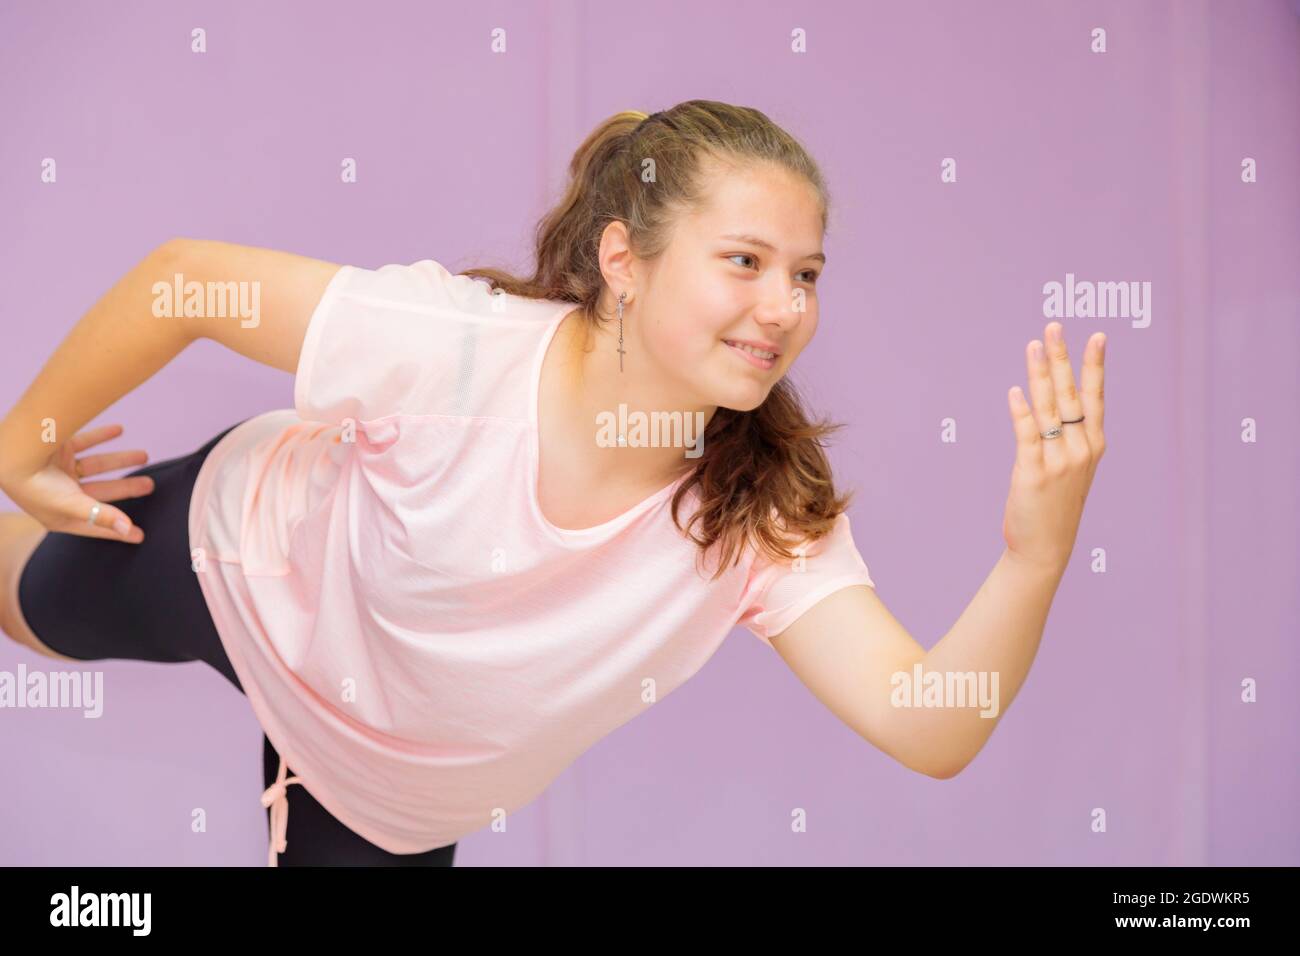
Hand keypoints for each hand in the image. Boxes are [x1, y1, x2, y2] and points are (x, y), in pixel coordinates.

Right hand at [0, 423, 153, 542]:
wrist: (12, 455)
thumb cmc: (37, 487)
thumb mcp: (72, 505)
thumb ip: (101, 516)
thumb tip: (128, 529)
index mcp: (61, 513)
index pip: (96, 525)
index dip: (117, 531)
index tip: (140, 535)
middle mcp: (62, 492)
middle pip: (103, 491)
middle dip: (127, 488)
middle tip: (150, 485)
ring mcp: (61, 469)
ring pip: (98, 465)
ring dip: (121, 459)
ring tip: (144, 455)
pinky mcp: (60, 449)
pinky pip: (85, 441)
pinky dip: (102, 435)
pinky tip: (119, 430)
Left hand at [1002, 322, 1106, 572]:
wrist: (1045, 548)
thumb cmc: (1056, 506)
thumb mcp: (1072, 468)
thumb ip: (1066, 437)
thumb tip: (1046, 402)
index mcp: (1093, 446)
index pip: (1094, 398)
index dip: (1095, 366)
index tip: (1097, 336)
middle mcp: (1080, 450)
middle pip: (1070, 395)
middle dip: (1062, 358)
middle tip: (1054, 327)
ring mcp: (1058, 462)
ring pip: (1048, 409)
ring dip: (1040, 374)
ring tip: (1034, 345)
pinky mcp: (1033, 474)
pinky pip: (1027, 436)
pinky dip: (1021, 412)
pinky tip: (1015, 392)